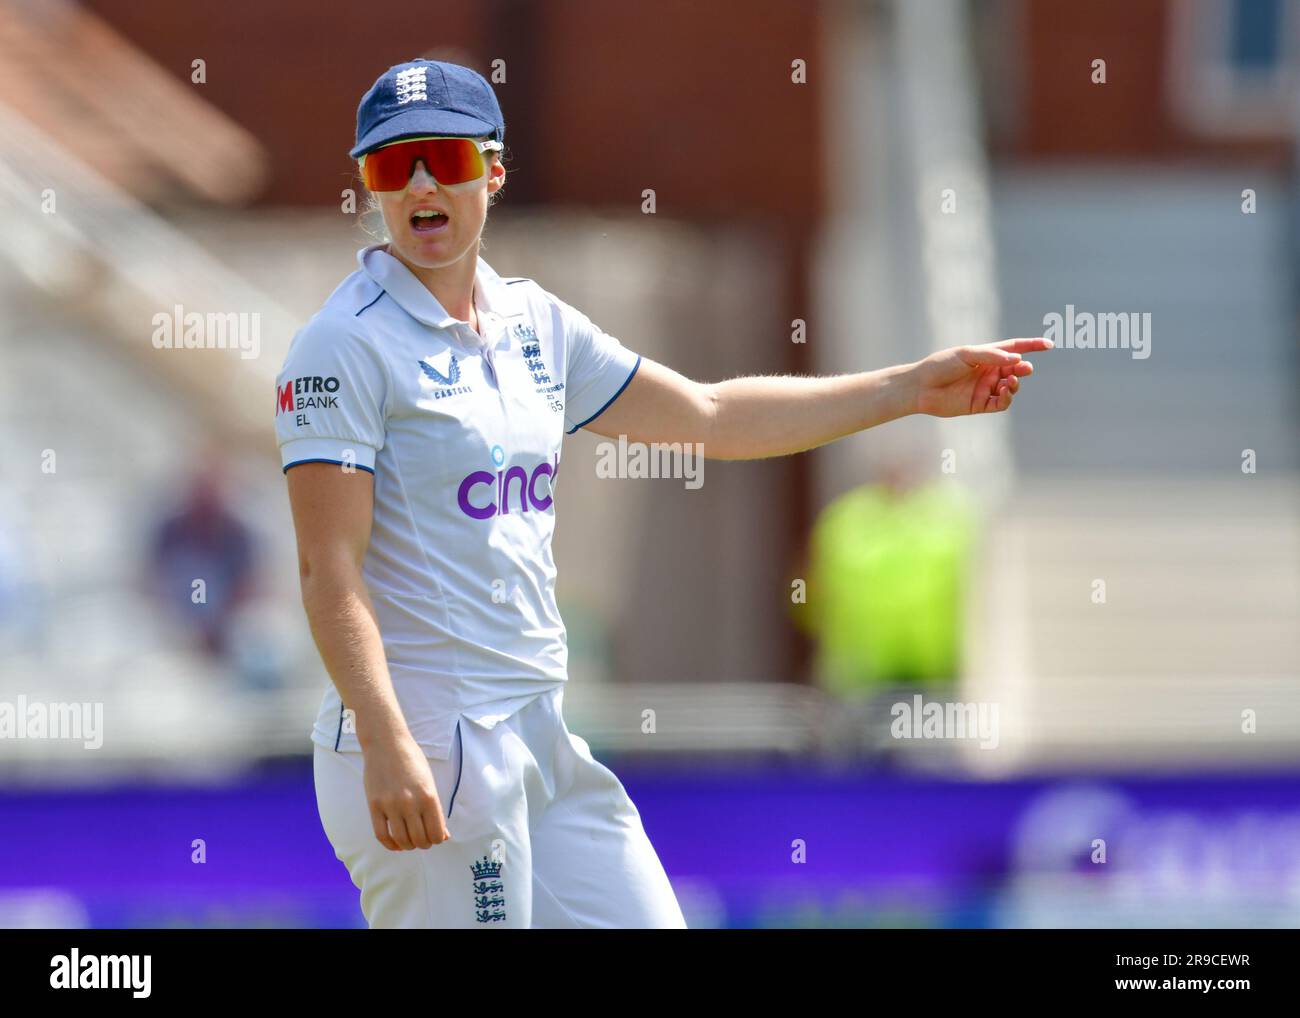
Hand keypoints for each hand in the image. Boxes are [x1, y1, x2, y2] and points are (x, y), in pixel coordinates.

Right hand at [362, 732, 450, 850]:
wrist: (387, 743)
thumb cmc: (412, 761)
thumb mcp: (429, 782)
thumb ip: (436, 810)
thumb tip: (443, 835)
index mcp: (429, 796)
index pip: (437, 833)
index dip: (437, 839)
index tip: (434, 836)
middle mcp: (411, 803)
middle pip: (420, 840)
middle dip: (423, 843)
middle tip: (422, 838)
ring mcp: (391, 805)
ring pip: (402, 840)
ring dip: (408, 846)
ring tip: (410, 841)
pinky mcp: (374, 805)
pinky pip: (382, 835)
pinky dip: (390, 844)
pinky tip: (395, 843)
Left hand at [912, 338, 1051, 417]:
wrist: (920, 387)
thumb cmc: (940, 365)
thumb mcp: (967, 354)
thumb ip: (992, 355)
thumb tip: (1018, 359)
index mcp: (986, 355)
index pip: (1014, 348)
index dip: (1032, 346)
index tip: (1049, 345)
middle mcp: (988, 371)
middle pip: (1015, 369)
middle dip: (1023, 368)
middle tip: (1024, 368)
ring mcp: (985, 388)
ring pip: (1011, 387)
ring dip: (1015, 384)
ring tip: (1011, 381)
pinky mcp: (980, 404)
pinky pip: (1001, 403)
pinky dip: (1007, 398)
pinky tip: (1004, 392)